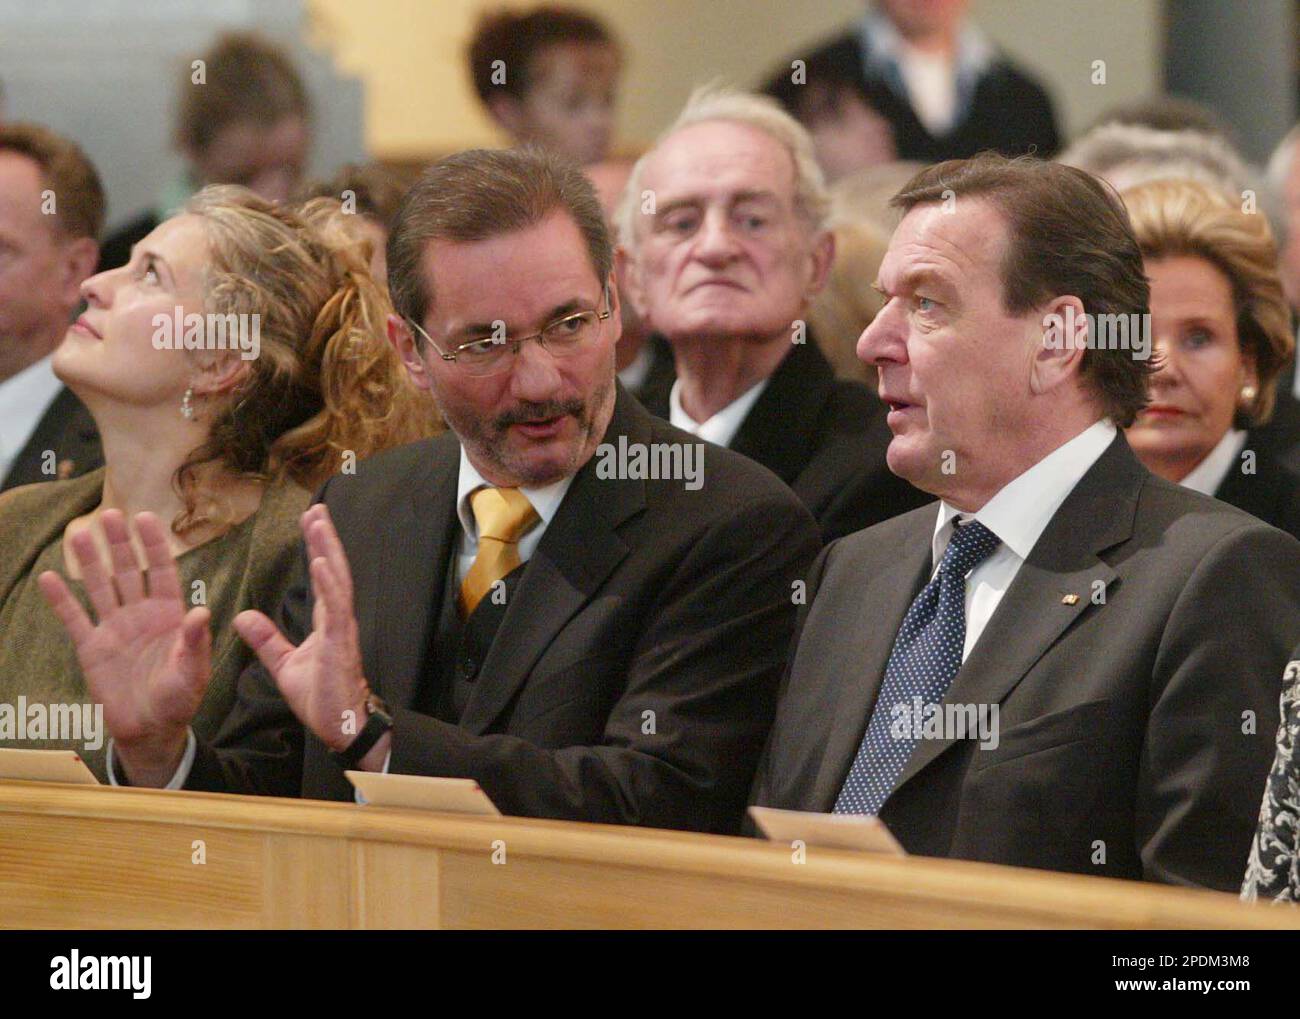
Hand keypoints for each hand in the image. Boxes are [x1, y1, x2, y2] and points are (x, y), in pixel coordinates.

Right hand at [38, 510, 209, 783]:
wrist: (151, 729)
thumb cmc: (179, 699)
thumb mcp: (192, 671)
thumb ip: (195, 641)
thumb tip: (203, 611)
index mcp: (169, 615)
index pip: (161, 571)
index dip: (154, 545)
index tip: (145, 517)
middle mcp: (140, 615)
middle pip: (127, 571)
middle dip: (119, 544)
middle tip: (108, 514)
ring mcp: (114, 628)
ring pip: (100, 587)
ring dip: (89, 561)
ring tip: (77, 533)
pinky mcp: (91, 647)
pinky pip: (74, 618)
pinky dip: (62, 599)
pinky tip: (49, 577)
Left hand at [233, 504, 368, 751]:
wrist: (339, 724)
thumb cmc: (320, 697)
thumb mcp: (284, 664)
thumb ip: (266, 638)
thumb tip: (243, 616)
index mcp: (327, 622)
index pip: (322, 576)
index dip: (316, 548)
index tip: (310, 521)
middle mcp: (338, 618)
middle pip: (333, 569)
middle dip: (325, 538)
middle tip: (317, 509)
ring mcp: (341, 628)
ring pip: (338, 580)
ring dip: (329, 550)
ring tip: (319, 523)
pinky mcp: (340, 642)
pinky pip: (336, 607)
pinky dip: (330, 583)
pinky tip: (322, 562)